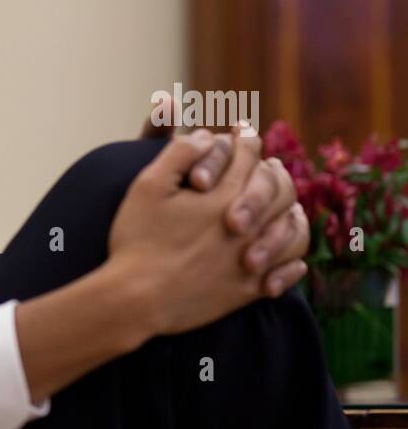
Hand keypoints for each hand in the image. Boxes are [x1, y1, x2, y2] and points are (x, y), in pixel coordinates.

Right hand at [107, 127, 307, 336]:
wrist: (136, 299)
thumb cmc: (137, 241)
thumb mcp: (147, 187)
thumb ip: (178, 154)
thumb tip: (207, 135)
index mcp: (224, 195)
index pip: (248, 155)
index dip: (246, 137)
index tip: (241, 129)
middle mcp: (248, 225)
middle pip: (280, 188)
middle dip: (273, 171)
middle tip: (266, 165)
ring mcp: (252, 259)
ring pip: (292, 229)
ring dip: (290, 213)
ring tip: (283, 209)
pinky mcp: (247, 290)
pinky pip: (286, 271)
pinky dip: (292, 261)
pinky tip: (288, 259)